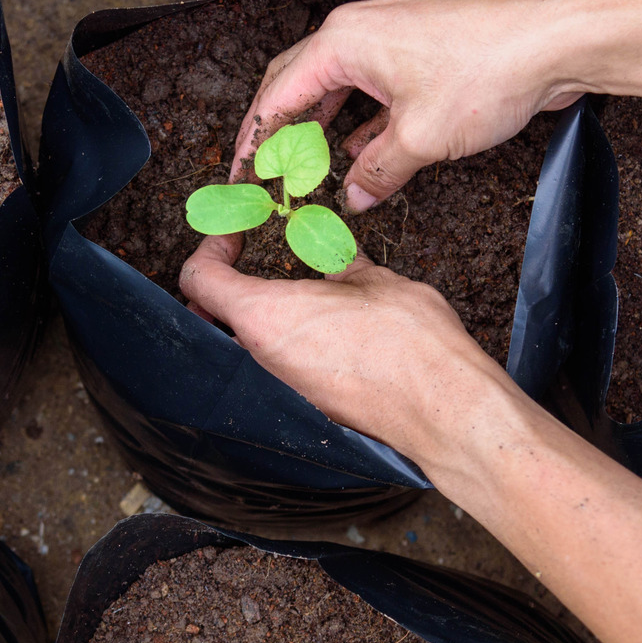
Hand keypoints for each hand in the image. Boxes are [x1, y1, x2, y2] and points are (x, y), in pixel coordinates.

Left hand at [178, 232, 517, 458]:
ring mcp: (278, 385)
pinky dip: (281, 339)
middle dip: (222, 283)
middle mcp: (259, 356)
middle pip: (211, 314)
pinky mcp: (302, 403)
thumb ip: (339, 262)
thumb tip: (331, 250)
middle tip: (245, 258)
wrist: (442, 406)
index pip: (200, 279)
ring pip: (240, 342)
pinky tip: (314, 324)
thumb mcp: (372, 280)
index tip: (232, 236)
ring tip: (286, 287)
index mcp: (265, 317)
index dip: (209, 249)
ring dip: (252, 313)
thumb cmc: (410, 344)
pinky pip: (273, 365)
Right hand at [231, 0, 587, 212]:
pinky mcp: (421, 48)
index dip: (255, 141)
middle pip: (298, 85)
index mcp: (343, 43)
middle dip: (281, 132)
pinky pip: (373, 86)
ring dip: (323, 129)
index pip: (277, 96)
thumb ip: (377, 173)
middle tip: (265, 172)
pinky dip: (361, 120)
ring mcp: (392, 36)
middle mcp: (361, 31)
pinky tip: (361, 154)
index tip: (242, 173)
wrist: (561, 38)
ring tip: (309, 170)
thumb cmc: (492, 67)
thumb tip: (354, 197)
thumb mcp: (422, 138)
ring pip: (338, 86)